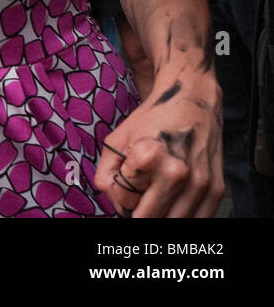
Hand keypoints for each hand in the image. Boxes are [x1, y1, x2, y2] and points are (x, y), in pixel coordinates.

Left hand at [95, 71, 223, 216]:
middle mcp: (176, 173)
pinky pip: (197, 220)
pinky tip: (175, 200)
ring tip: (157, 193)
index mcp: (147, 157)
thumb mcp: (116, 141)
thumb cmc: (153, 120)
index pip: (124, 201)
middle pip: (148, 218)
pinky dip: (181, 216)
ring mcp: (199, 183)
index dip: (120, 193)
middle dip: (138, 209)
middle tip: (139, 192)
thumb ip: (106, 176)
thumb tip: (117, 207)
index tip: (127, 179)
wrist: (191, 100)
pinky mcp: (216, 189)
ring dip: (161, 213)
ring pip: (172, 222)